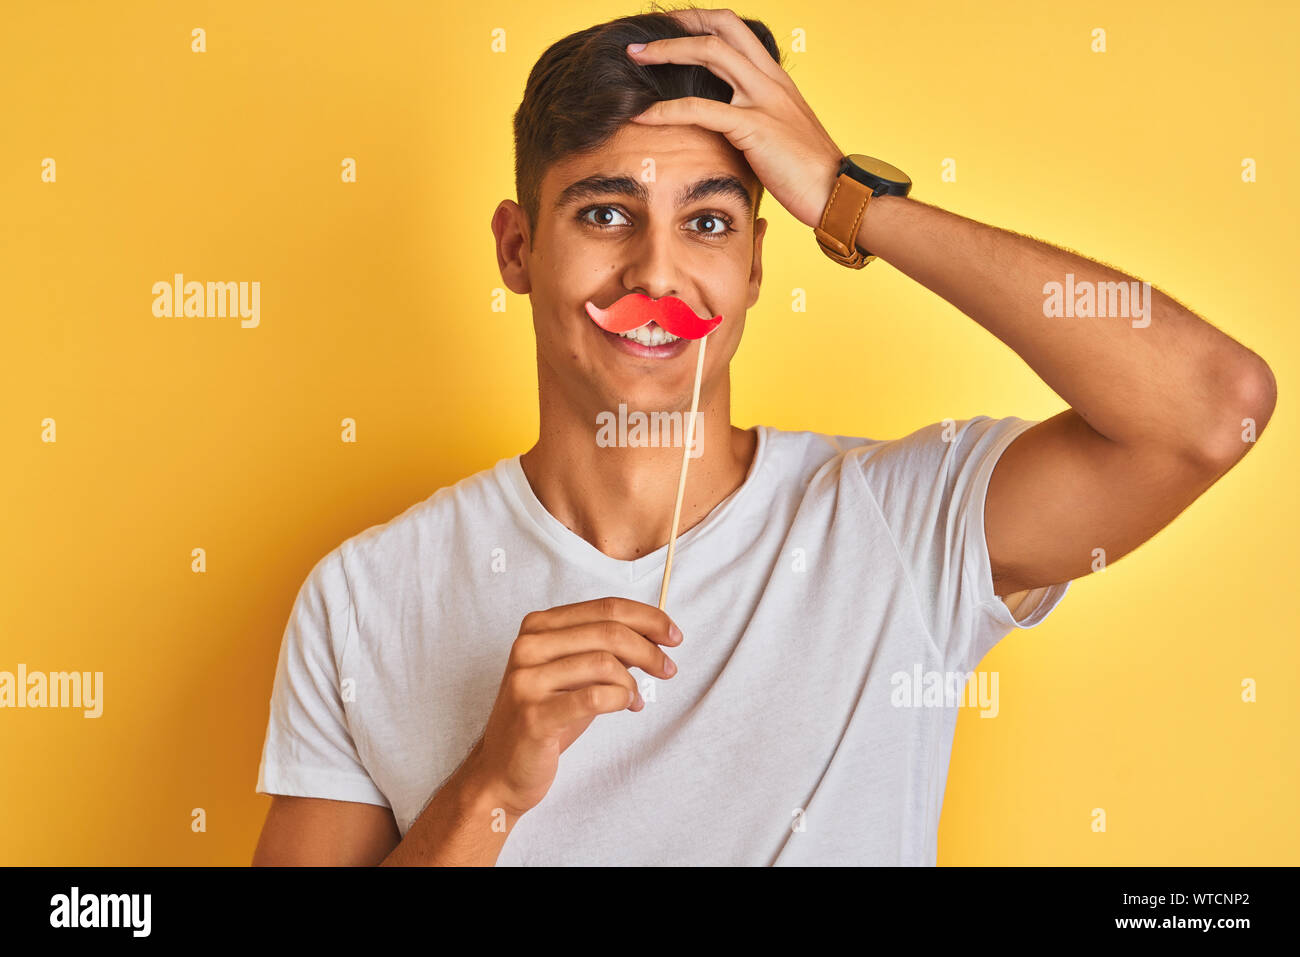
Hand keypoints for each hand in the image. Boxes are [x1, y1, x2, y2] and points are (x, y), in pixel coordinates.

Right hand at [465, 596, 682, 817]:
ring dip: (632, 680)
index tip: (673, 635)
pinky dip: (620, 698)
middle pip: (608, 631)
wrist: (502, 769)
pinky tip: (627, 705)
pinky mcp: (533, 715)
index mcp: (538, 626)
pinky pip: (593, 698)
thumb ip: (606, 649)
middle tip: (669, 668)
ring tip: (637, 698)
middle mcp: (528, 646)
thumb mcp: (575, 674)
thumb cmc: (546, 717)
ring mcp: (526, 680)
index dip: (647, 618)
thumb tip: (655, 634)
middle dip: (649, 649)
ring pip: (603, 662)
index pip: (605, 608)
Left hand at [626, 7, 844, 229]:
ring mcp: (763, 99)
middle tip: (642, 38)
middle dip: (679, 24)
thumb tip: (725, 124)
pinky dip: (666, 110)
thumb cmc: (808, 172)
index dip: (699, 23)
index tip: (668, 32)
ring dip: (666, 50)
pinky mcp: (753, 127)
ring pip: (710, 52)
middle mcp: (770, 79)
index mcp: (775, 78)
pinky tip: (642, 116)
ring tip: (634, 57)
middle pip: (721, 27)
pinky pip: (700, 109)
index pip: (734, 30)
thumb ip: (755, 118)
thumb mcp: (781, 133)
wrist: (838, 193)